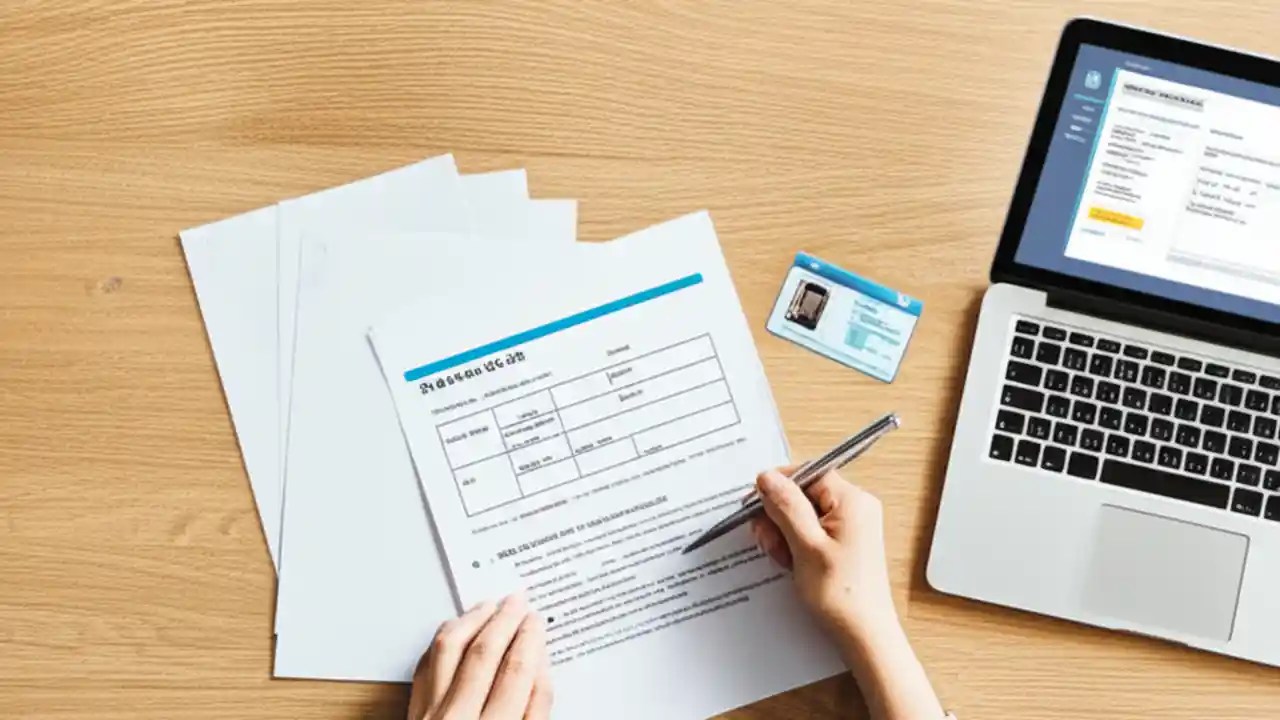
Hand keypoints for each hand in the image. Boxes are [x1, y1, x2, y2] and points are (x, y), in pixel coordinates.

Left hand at [408, 593, 553, 719]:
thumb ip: (536, 707)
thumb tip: (539, 662)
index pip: (515, 670)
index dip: (529, 638)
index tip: (535, 621)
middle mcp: (458, 718)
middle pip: (483, 653)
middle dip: (504, 620)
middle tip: (516, 601)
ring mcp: (430, 714)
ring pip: (448, 650)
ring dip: (470, 621)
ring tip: (487, 605)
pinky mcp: (413, 712)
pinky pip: (424, 665)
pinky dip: (443, 641)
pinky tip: (456, 630)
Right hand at [749, 467, 896, 643]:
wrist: (864, 635)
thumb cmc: (840, 594)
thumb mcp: (805, 546)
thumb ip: (786, 506)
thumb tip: (767, 477)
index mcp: (852, 501)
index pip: (808, 474)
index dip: (778, 487)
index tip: (754, 505)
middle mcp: (855, 508)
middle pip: (804, 494)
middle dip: (779, 516)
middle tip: (769, 542)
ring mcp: (852, 526)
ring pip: (804, 514)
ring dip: (784, 532)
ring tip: (782, 558)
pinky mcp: (845, 543)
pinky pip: (812, 531)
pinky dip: (796, 544)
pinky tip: (792, 564)